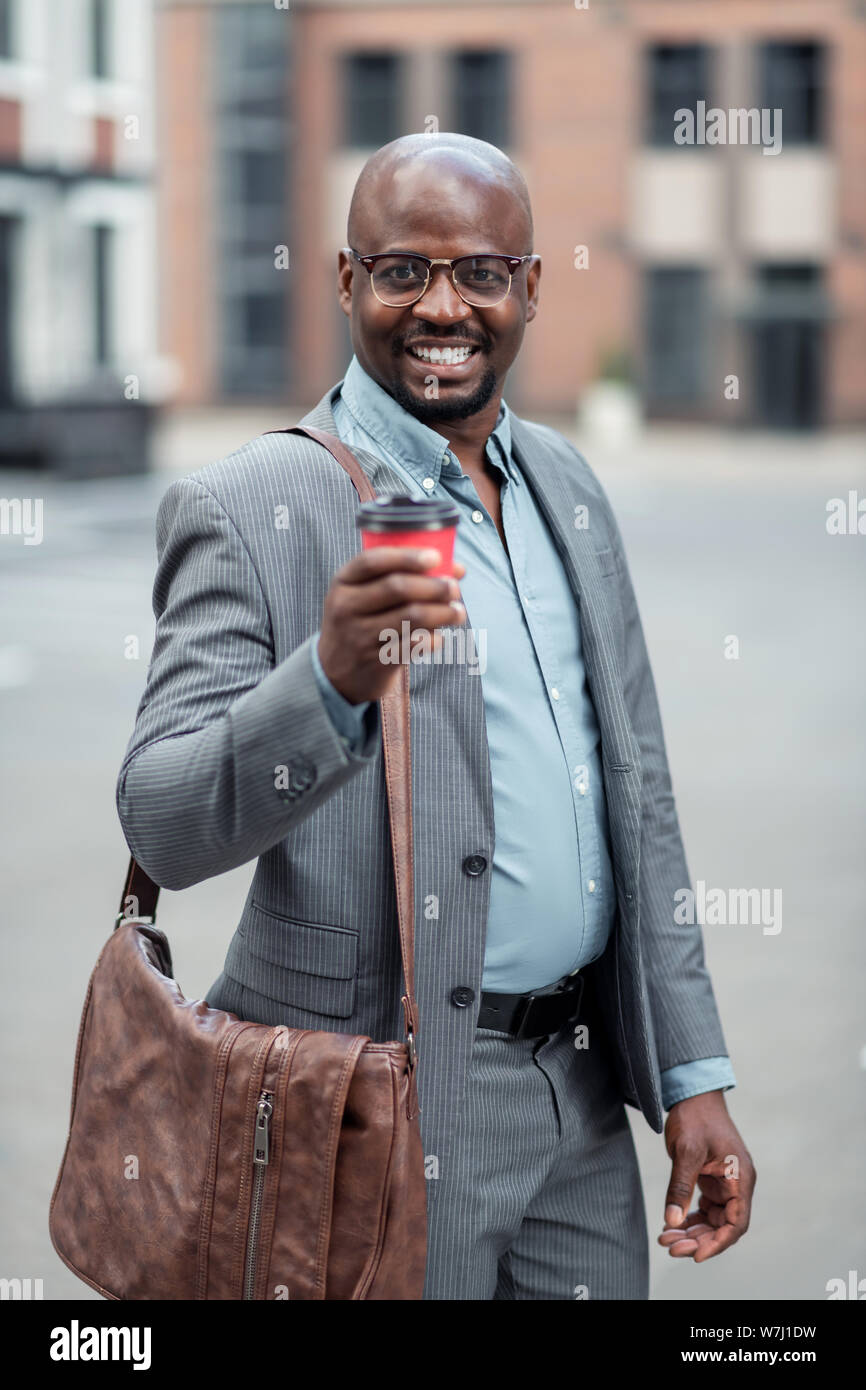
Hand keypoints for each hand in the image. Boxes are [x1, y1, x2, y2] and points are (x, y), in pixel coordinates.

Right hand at [318, 548, 466, 704]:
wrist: (336, 673)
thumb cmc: (361, 622)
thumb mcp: (365, 595)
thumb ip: (404, 575)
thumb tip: (456, 569)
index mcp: (343, 582)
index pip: (374, 561)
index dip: (408, 556)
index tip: (436, 557)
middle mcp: (346, 607)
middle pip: (398, 587)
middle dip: (434, 586)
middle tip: (454, 588)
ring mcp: (359, 637)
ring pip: (412, 617)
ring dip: (443, 612)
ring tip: (458, 612)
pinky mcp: (375, 662)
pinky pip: (414, 645)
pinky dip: (434, 638)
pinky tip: (440, 636)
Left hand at [658, 1090, 754, 1262]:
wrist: (693, 1095)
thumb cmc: (695, 1117)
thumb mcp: (686, 1151)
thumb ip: (681, 1186)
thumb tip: (672, 1221)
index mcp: (740, 1178)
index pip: (736, 1222)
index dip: (718, 1242)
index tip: (696, 1255)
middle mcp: (737, 1185)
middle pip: (723, 1226)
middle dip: (699, 1240)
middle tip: (670, 1247)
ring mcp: (725, 1185)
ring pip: (713, 1221)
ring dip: (692, 1233)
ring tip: (666, 1240)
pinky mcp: (712, 1182)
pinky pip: (705, 1210)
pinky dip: (690, 1220)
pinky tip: (672, 1226)